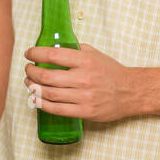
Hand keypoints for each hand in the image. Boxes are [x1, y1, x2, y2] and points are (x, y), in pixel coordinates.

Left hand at [24, 43, 145, 123]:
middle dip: (31, 72)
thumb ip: (75, 50)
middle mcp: (84, 78)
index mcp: (85, 60)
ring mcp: (84, 96)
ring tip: (29, 83)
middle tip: (28, 70)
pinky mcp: (85, 112)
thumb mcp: (94, 54)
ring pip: (49, 94)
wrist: (131, 91)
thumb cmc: (111, 72)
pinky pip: (57, 109)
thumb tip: (54, 47)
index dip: (35, 54)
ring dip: (33, 88)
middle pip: (47, 76)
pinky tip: (36, 99)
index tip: (29, 54)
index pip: (53, 55)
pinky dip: (42, 105)